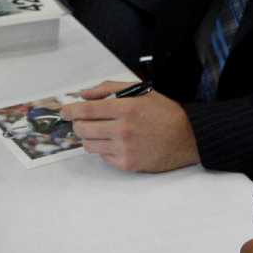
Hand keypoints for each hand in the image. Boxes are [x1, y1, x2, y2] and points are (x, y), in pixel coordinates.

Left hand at [62, 79, 199, 172]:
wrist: (187, 137)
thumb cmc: (164, 113)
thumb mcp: (140, 91)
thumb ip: (109, 89)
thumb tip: (83, 94)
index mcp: (126, 108)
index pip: (87, 110)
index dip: (71, 111)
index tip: (65, 112)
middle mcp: (124, 130)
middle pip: (83, 129)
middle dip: (78, 124)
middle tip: (82, 122)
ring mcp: (125, 149)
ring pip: (89, 145)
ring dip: (90, 137)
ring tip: (101, 132)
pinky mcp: (127, 164)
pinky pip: (102, 157)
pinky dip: (104, 149)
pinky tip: (116, 143)